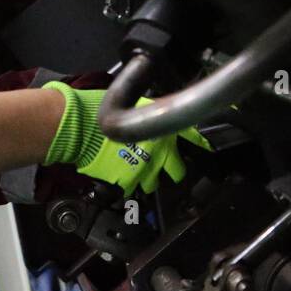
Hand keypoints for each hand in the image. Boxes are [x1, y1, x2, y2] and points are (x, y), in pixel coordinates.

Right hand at [42, 82, 212, 196]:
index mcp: (162, 132)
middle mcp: (159, 154)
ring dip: (148, 177)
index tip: (209, 146)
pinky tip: (122, 173)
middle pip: (179, 172)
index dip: (203, 142)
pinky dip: (129, 182)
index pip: (194, 138)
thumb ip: (150, 110)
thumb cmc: (103, 110)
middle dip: (173, 170)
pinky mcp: (127, 182)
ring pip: (155, 184)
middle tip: (165, 166)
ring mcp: (144, 171)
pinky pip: (133, 188)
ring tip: (138, 169)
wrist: (81, 127)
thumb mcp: (134, 102)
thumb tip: (157, 109)